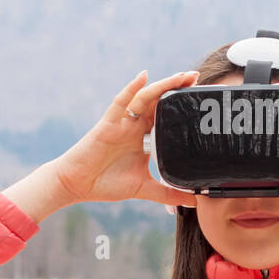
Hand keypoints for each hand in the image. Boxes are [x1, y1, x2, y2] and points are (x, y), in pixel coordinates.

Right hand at [50, 70, 201, 207]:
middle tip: (197, 77)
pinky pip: (121, 102)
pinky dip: (132, 88)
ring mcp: (122, 123)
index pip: (167, 116)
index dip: (183, 105)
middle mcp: (134, 126)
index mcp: (144, 137)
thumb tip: (195, 203)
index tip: (202, 97)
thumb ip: (168, 194)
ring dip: (163, 85)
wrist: (77, 185)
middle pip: (159, 101)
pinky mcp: (108, 124)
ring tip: (181, 76)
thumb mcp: (144, 189)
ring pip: (145, 98)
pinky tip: (144, 77)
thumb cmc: (106, 183)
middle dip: (177, 87)